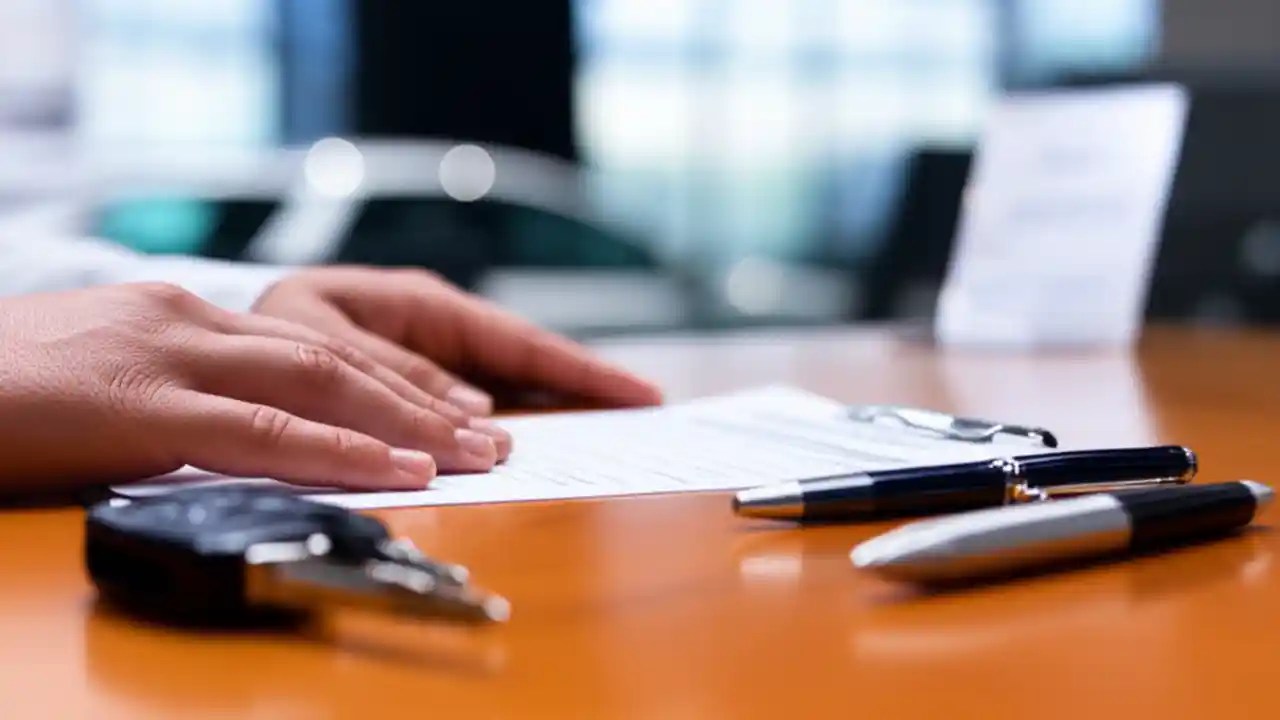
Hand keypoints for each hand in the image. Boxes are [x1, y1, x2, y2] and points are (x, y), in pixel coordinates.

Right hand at [0, 283, 511, 493]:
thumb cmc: (1, 385)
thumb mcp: (105, 375)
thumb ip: (178, 393)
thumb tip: (238, 430)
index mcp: (181, 315)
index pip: (311, 344)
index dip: (387, 380)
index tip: (445, 410)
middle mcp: (189, 321)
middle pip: (334, 356)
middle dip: (419, 397)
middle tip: (489, 433)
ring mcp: (168, 357)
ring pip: (318, 383)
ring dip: (405, 419)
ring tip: (474, 451)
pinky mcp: (141, 406)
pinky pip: (263, 430)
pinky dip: (341, 447)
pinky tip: (397, 467)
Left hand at [252, 266, 662, 412]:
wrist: (207, 350)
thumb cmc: (258, 337)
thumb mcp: (317, 341)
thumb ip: (390, 374)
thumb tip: (475, 410)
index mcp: (408, 304)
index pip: (511, 340)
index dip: (576, 367)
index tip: (639, 390)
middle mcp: (425, 327)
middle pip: (519, 359)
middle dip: (577, 384)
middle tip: (642, 410)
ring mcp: (422, 356)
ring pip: (500, 382)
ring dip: (551, 403)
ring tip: (610, 422)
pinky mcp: (409, 380)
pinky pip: (469, 400)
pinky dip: (507, 415)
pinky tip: (538, 436)